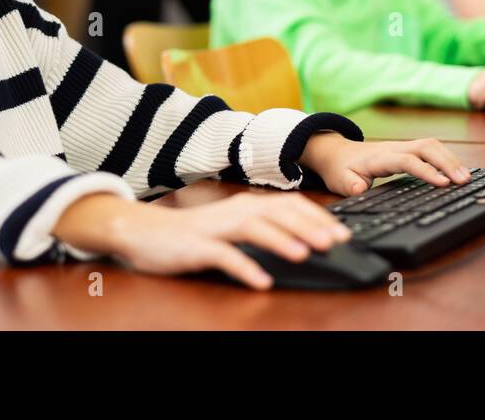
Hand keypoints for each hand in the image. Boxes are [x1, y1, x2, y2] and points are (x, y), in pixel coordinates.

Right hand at [104, 191, 351, 288]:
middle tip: (333, 242)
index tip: (340, 231)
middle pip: (276, 212)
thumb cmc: (193, 233)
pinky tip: (262, 281)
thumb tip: (300, 237)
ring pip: (253, 227)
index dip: (316, 216)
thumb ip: (261, 227)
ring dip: (280, 240)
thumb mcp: (231, 226)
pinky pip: (224, 256)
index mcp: (245, 204)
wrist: (144, 231)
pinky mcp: (196, 246)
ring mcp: (214, 227)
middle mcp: (233, 210)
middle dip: (307, 226)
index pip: (288, 204)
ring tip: (304, 255)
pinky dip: (244, 267)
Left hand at [299, 133, 469, 196]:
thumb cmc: (340, 169)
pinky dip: (446, 157)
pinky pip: (430, 149)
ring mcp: (401, 146)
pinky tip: (457, 169)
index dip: (426, 171)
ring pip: (431, 145)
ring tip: (466, 177)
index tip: (443, 183)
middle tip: (463, 180)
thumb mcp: (339, 181)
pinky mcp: (407, 149)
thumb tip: (361, 189)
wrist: (337, 153)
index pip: (407, 161)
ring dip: (450, 158)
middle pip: (425, 147)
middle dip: (447, 162)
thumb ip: (350, 186)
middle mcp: (393, 148)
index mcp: (379, 158)